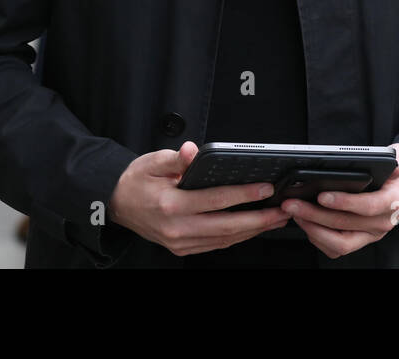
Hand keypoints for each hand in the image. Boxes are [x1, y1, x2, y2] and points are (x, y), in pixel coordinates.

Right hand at [107, 141, 291, 255]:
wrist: (116, 202)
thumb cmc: (136, 180)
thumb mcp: (154, 161)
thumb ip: (177, 158)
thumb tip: (194, 150)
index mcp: (171, 204)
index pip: (216, 200)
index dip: (244, 194)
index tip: (266, 188)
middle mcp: (177, 227)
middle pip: (227, 226)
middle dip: (259, 220)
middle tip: (282, 210)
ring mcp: (179, 242)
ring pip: (224, 239)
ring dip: (252, 230)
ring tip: (274, 219)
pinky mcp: (181, 248)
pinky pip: (215, 245)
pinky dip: (236, 237)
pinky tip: (251, 228)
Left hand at [281, 143, 398, 258]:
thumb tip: (390, 161)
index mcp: (392, 202)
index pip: (367, 207)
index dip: (344, 202)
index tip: (322, 195)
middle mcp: (381, 223)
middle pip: (345, 226)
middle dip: (315, 215)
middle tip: (293, 203)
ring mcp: (370, 233)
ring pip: (340, 243)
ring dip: (314, 230)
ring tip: (296, 213)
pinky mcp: (360, 237)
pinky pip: (337, 247)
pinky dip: (318, 238)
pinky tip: (305, 223)